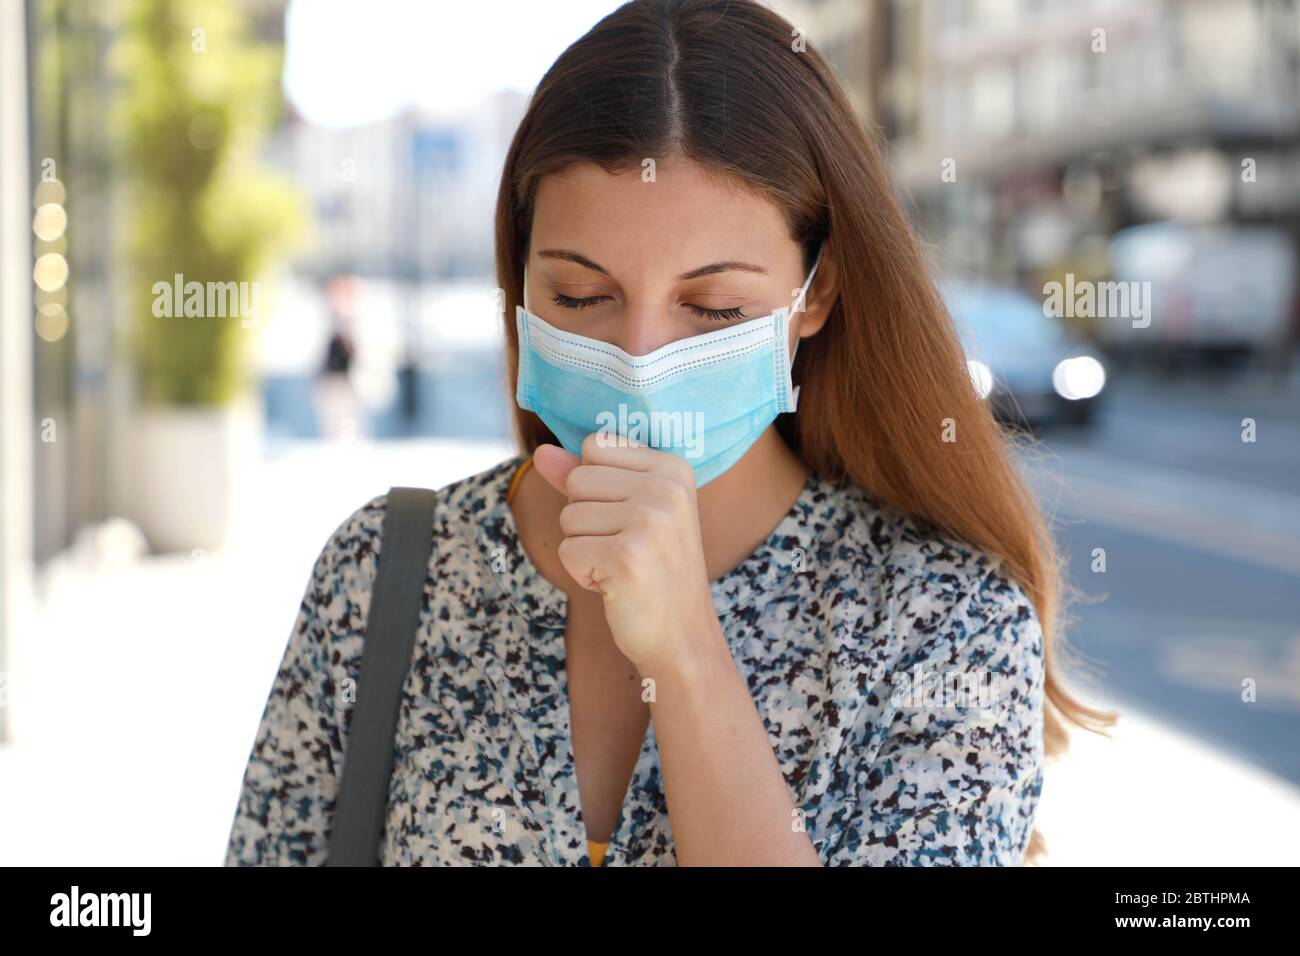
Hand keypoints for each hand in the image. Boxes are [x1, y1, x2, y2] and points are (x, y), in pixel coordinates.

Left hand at [532, 434, 720, 671]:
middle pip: (577, 479)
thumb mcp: (628, 512)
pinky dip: (582, 574)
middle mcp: (666, 489)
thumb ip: (585, 476)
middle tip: (626, 548)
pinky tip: (615, 586)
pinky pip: (568, 551)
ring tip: (622, 567)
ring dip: (584, 549)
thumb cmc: (653, 571)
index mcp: (673, 469)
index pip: (595, 446)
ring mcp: (649, 521)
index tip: (630, 518)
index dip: (596, 486)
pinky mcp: (625, 556)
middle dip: (586, 519)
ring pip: (568, 516)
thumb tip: (542, 452)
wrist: (683, 637)